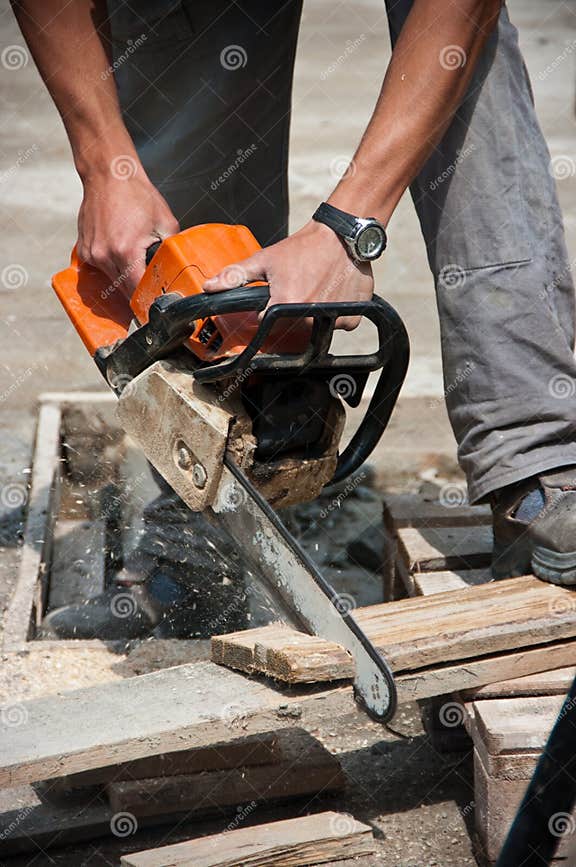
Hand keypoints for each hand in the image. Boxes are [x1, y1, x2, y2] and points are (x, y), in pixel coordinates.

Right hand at [77, 160, 178, 294]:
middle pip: (123, 291)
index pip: (136, 292)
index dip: (147, 302)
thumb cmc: (136, 194)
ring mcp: (91, 253)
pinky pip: (100, 269)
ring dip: (123, 281)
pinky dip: (111, 269)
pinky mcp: (84, 249)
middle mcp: (105, 255)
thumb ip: (171, 249)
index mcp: (125, 251)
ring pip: (110, 281)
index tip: (154, 309)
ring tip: (136, 271)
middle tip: (150, 297)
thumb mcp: (166, 223)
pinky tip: (120, 258)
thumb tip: (177, 268)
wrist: (109, 175)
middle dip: (137, 295)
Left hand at [202, 220, 373, 329]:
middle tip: (298, 289)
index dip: (269, 312)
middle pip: (292, 331)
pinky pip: (338, 326)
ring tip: (315, 290)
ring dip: (313, 316)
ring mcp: (332, 320)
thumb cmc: (303, 247)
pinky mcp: (351, 319)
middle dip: (290, 314)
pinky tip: (332, 294)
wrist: (343, 235)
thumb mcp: (265, 259)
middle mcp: (309, 318)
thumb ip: (235, 276)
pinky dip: (335, 314)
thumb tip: (209, 287)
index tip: (276, 298)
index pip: (268, 324)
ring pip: (316, 329)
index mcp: (285, 306)